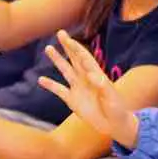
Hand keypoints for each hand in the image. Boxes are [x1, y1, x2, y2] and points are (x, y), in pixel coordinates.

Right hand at [37, 30, 138, 146]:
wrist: (114, 125)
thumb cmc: (117, 109)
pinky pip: (59, 90)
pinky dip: (50, 85)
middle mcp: (85, 78)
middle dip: (68, 46)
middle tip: (60, 33)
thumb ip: (102, 85)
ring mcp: (78, 88)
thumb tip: (91, 74)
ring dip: (57, 59)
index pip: (85, 57)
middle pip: (74, 58)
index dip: (77, 48)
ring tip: (48, 48)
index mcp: (96, 74)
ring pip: (65, 70)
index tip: (69, 39)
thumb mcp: (112, 97)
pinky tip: (40, 80)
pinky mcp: (72, 100)